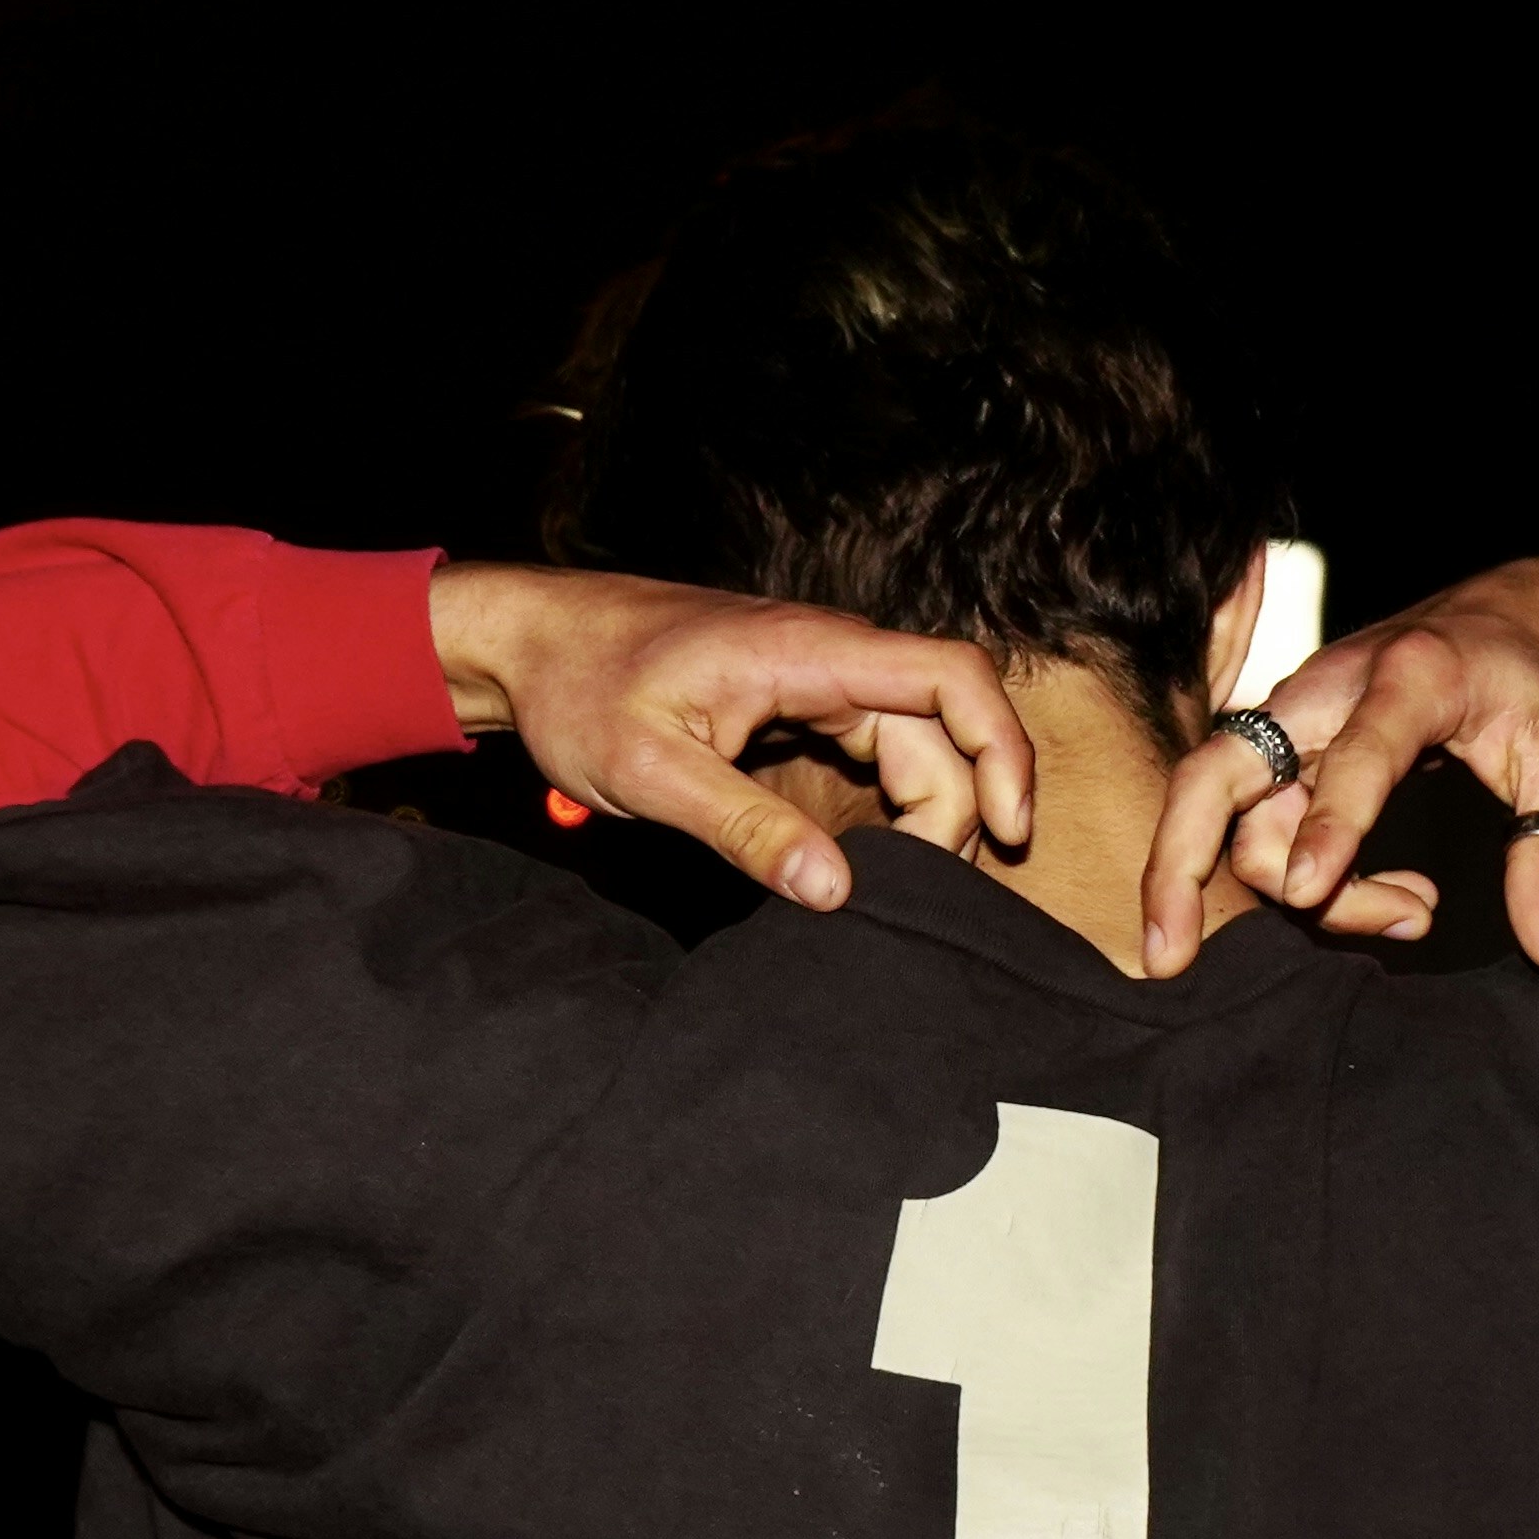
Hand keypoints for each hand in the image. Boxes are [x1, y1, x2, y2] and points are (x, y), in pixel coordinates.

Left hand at [430, 563, 1037, 909]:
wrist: (530, 642)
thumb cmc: (580, 686)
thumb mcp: (650, 770)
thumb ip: (744, 829)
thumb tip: (835, 893)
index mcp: (807, 650)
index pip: (952, 676)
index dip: (1001, 749)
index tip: (1007, 829)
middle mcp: (829, 657)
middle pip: (943, 729)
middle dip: (953, 812)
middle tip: (912, 896)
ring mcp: (816, 682)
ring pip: (912, 745)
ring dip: (921, 814)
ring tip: (890, 886)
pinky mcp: (797, 708)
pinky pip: (870, 754)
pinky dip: (884, 806)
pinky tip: (860, 859)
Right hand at [1143, 557, 1538, 974]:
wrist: (1532, 609)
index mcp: (1414, 674)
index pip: (1357, 754)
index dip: (1329, 825)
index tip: (1306, 893)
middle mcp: (1332, 686)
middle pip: (1218, 770)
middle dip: (1179, 862)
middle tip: (1169, 957)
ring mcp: (1301, 713)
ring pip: (1243, 814)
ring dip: (1294, 884)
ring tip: (1415, 914)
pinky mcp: (1296, 739)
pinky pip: (1264, 817)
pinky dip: (1299, 868)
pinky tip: (1388, 895)